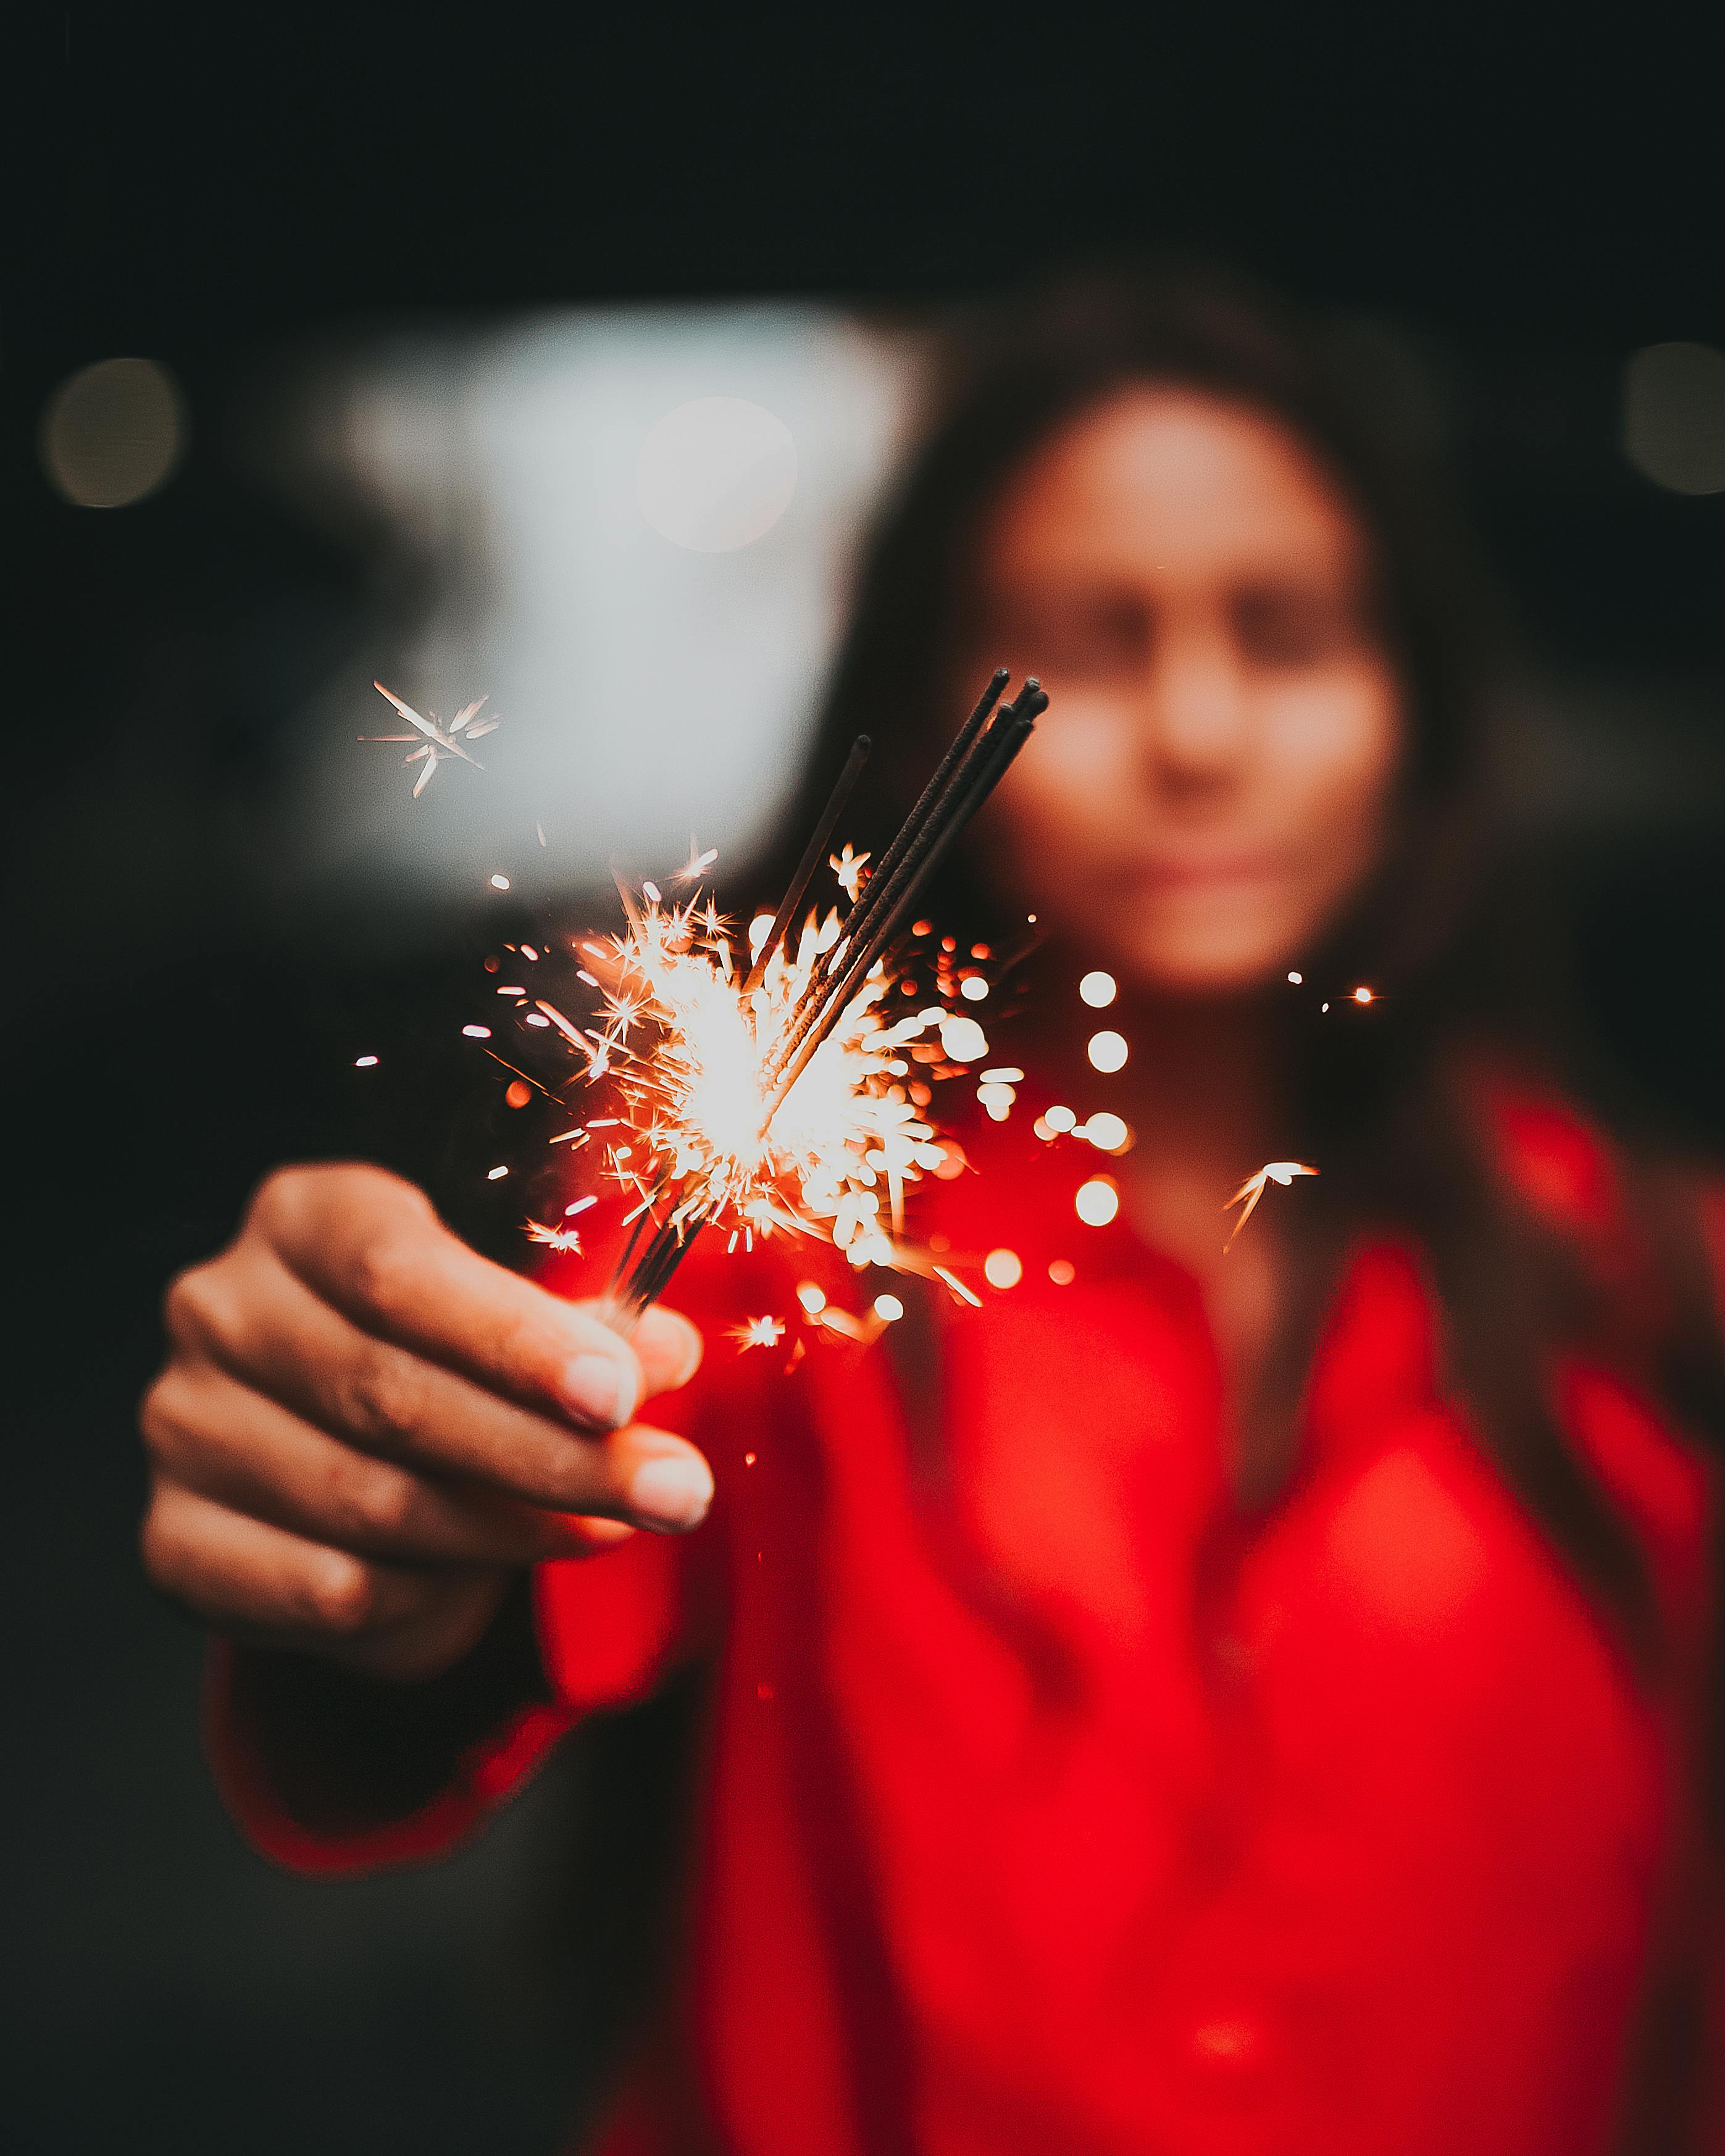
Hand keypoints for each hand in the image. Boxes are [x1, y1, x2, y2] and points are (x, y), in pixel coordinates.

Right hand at [140, 1163, 708, 1679]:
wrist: (342, 1468)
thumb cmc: (443, 1362)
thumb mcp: (517, 1324)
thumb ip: (590, 1332)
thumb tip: (668, 1352)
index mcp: (303, 1217)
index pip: (397, 1271)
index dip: (516, 1339)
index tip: (623, 1395)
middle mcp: (223, 1308)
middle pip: (393, 1393)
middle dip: (557, 1455)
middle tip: (676, 1493)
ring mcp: (185, 1425)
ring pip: (370, 1501)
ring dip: (514, 1530)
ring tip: (611, 1530)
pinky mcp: (177, 1541)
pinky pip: (324, 1587)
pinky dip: (422, 1596)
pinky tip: (481, 1582)